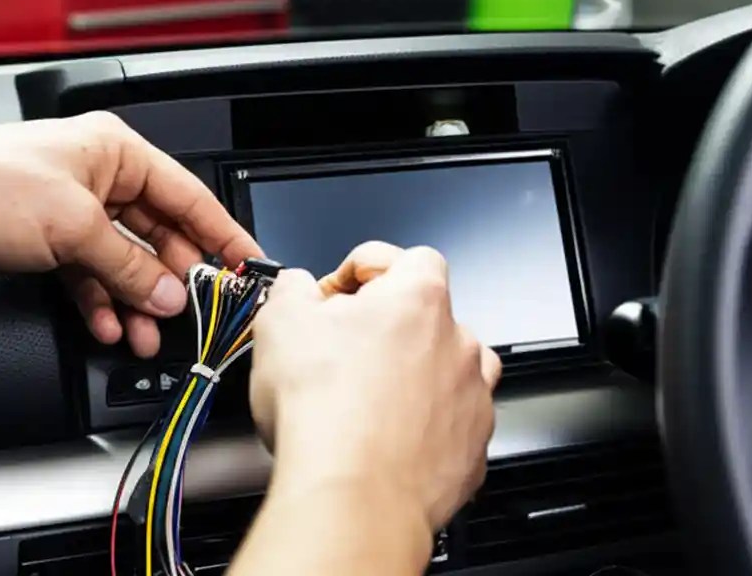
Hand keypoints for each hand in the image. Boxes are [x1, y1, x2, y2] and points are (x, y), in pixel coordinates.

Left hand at [0, 112, 260, 354]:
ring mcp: (71, 213)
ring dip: (134, 301)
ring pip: (122, 263)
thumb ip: (128, 265)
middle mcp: (97, 179)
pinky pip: (89, 278)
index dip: (221, 232)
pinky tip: (106, 326)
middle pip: (157, 235)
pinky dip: (99, 304)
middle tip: (196, 312)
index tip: (246, 264)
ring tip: (146, 333)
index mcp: (115, 152)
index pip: (187, 196)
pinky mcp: (45, 244)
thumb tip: (168, 292)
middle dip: (173, 279)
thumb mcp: (74, 227)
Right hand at [249, 242, 501, 530]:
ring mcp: (473, 398)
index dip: (360, 271)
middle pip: (427, 317)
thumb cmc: (324, 410)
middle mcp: (458, 342)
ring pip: (448, 372)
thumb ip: (292, 289)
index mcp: (420, 297)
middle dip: (386, 331)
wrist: (352, 494)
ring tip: (367, 400)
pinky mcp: (472, 450)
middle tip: (341, 353)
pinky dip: (422, 430)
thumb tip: (297, 288)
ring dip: (413, 378)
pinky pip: (450, 427)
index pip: (404, 258)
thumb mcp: (279, 320)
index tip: (332, 297)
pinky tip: (383, 441)